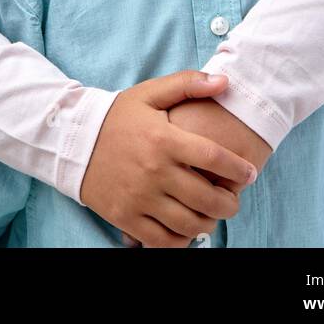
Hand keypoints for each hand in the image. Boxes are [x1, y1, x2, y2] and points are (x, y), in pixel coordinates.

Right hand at [119, 96, 272, 245]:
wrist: (73, 140)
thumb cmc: (117, 116)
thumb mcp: (150, 93)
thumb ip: (187, 84)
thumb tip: (224, 82)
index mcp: (163, 139)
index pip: (213, 157)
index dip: (238, 169)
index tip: (249, 173)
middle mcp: (154, 171)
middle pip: (207, 197)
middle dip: (229, 202)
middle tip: (233, 198)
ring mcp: (140, 197)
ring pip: (189, 223)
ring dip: (209, 222)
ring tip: (213, 213)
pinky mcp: (126, 217)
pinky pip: (163, 241)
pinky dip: (182, 241)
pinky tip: (187, 229)